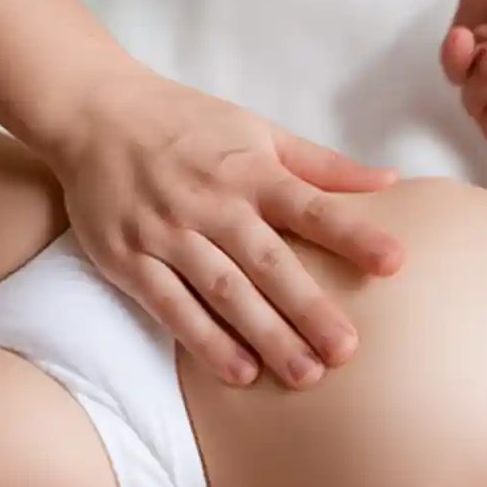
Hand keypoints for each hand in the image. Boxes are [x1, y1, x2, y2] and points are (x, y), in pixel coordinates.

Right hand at [52, 67, 404, 388]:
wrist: (92, 112)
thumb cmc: (188, 125)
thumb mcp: (258, 130)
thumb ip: (322, 164)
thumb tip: (391, 181)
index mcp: (251, 171)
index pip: (311, 207)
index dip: (353, 234)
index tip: (394, 263)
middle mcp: (212, 204)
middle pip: (268, 262)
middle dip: (309, 308)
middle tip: (346, 351)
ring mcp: (168, 233)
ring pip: (223, 291)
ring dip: (264, 334)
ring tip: (305, 374)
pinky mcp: (129, 259)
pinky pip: (170, 305)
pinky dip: (204, 340)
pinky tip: (239, 372)